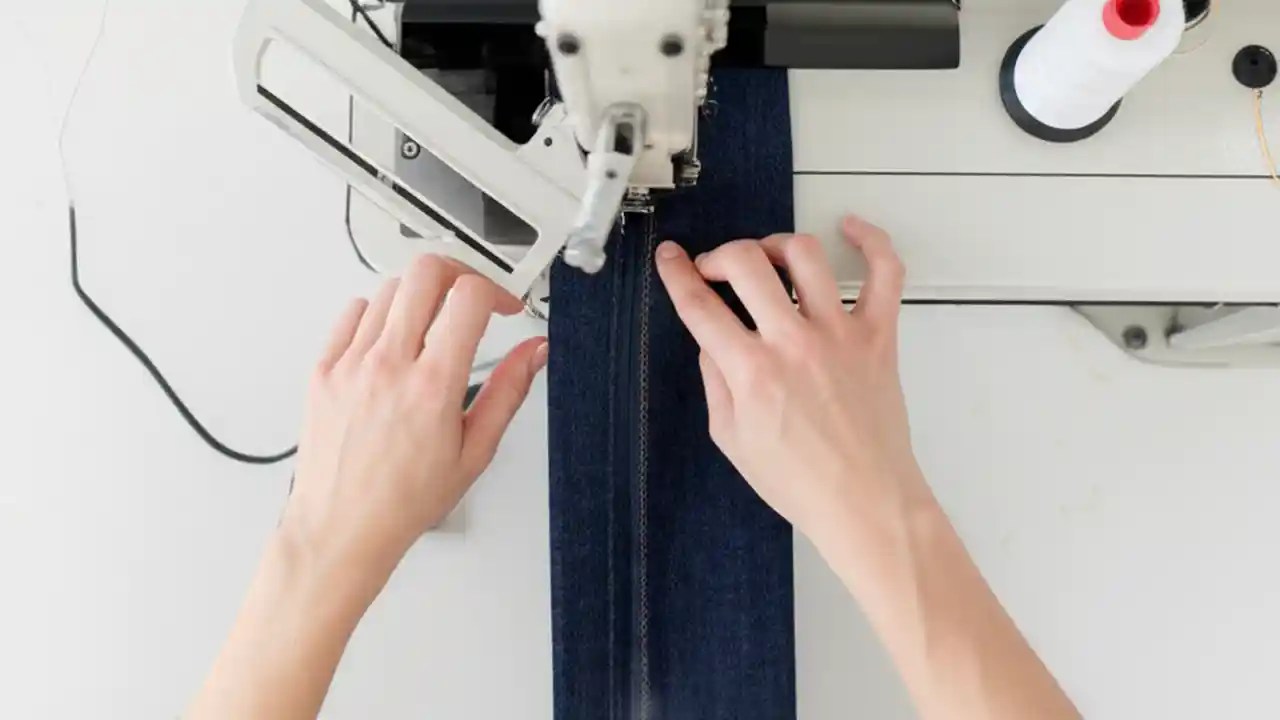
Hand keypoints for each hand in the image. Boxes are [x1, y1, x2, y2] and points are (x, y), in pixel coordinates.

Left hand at [282, 255, 547, 576]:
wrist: (342, 527)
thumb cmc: (404, 500)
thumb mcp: (474, 452)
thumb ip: (508, 392)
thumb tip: (534, 352)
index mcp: (432, 386)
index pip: (469, 298)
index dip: (497, 290)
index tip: (504, 306)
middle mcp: (389, 366)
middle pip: (426, 272)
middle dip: (459, 273)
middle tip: (470, 295)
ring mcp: (351, 363)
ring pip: (390, 288)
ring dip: (420, 297)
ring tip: (430, 327)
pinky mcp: (324, 369)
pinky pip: (352, 313)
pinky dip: (378, 314)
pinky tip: (390, 340)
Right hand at [654, 215, 922, 545]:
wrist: (864, 502)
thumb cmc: (800, 481)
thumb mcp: (731, 438)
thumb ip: (715, 380)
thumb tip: (710, 339)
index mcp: (750, 372)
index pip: (699, 305)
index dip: (676, 273)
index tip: (670, 258)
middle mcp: (793, 343)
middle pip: (745, 262)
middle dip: (719, 255)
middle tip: (716, 269)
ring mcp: (839, 334)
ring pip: (804, 254)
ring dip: (776, 244)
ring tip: (768, 259)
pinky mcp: (878, 336)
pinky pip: (884, 273)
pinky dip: (870, 241)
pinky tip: (851, 229)